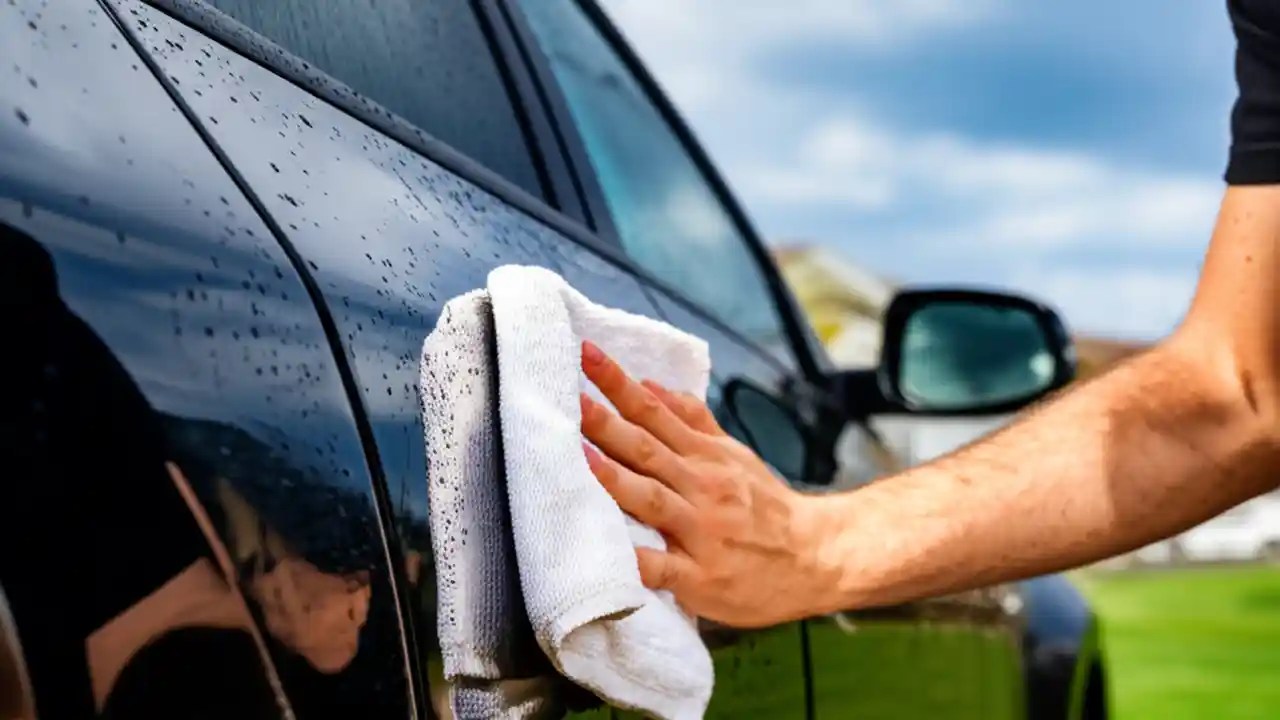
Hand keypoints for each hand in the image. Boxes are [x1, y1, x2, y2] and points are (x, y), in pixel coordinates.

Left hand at [579, 341, 836, 627]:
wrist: (818, 557)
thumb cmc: (767, 507)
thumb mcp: (734, 455)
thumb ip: (692, 421)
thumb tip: (651, 385)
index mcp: (706, 456)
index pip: (655, 411)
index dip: (619, 383)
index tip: (585, 354)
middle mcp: (701, 487)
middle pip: (647, 449)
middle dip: (606, 423)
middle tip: (569, 397)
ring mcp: (701, 532)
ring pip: (651, 499)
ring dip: (614, 477)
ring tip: (579, 455)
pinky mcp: (701, 576)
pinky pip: (663, 568)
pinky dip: (637, 560)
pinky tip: (609, 552)